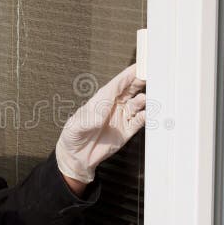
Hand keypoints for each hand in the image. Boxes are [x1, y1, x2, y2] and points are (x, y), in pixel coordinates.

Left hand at [56, 65, 145, 183]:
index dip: (128, 74)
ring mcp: (121, 118)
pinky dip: (144, 117)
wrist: (76, 157)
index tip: (139, 67)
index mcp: (101, 100)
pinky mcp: (126, 132)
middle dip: (140, 82)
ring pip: (137, 104)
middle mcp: (113, 106)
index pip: (117, 84)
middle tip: (150, 76)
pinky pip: (139, 122)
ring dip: (143, 100)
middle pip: (130, 89)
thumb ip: (88, 119)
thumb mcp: (76, 126)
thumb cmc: (73, 136)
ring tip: (145, 99)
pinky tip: (146, 115)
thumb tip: (100, 116)